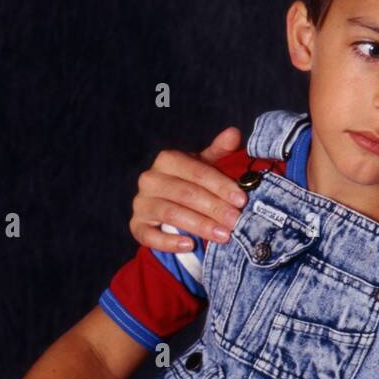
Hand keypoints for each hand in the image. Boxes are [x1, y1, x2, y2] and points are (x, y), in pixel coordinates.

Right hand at [130, 127, 247, 250]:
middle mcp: (150, 179)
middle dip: (215, 208)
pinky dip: (169, 242)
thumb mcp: (205, 165)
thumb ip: (220, 150)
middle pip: (186, 193)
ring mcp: (141, 203)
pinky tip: (190, 245)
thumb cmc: (192, 181)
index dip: (221, 185)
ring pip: (171, 213)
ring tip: (224, 236)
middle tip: (236, 221)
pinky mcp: (136, 225)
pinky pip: (149, 235)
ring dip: (200, 226)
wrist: (166, 203)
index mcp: (168, 159)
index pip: (197, 172)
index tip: (241, 199)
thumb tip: (234, 133)